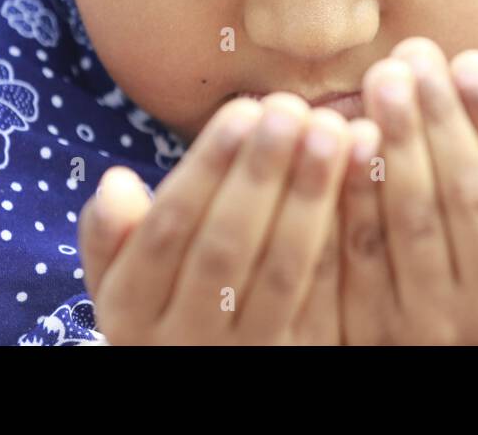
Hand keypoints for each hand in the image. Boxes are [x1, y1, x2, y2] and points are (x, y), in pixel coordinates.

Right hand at [78, 93, 350, 343]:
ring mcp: (248, 353)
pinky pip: (330, 293)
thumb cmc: (164, 305)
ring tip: (333, 127)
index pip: (167, 232)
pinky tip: (366, 168)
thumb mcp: (122, 281)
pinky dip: (348, 228)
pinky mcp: (302, 354)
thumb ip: (112, 236)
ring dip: (311, 194)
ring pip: (283, 270)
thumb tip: (115, 182)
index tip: (242, 110)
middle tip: (291, 107)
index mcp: (131, 312)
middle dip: (261, 173)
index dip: (205, 170)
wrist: (211, 369)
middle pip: (226, 248)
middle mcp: (186, 340)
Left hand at [339, 38, 477, 344]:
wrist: (435, 360)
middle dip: (442, 118)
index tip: (470, 62)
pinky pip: (360, 250)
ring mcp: (431, 323)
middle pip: (470, 198)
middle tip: (417, 54)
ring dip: (399, 140)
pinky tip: (347, 135)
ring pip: (415, 218)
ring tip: (384, 76)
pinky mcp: (371, 329)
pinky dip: (355, 189)